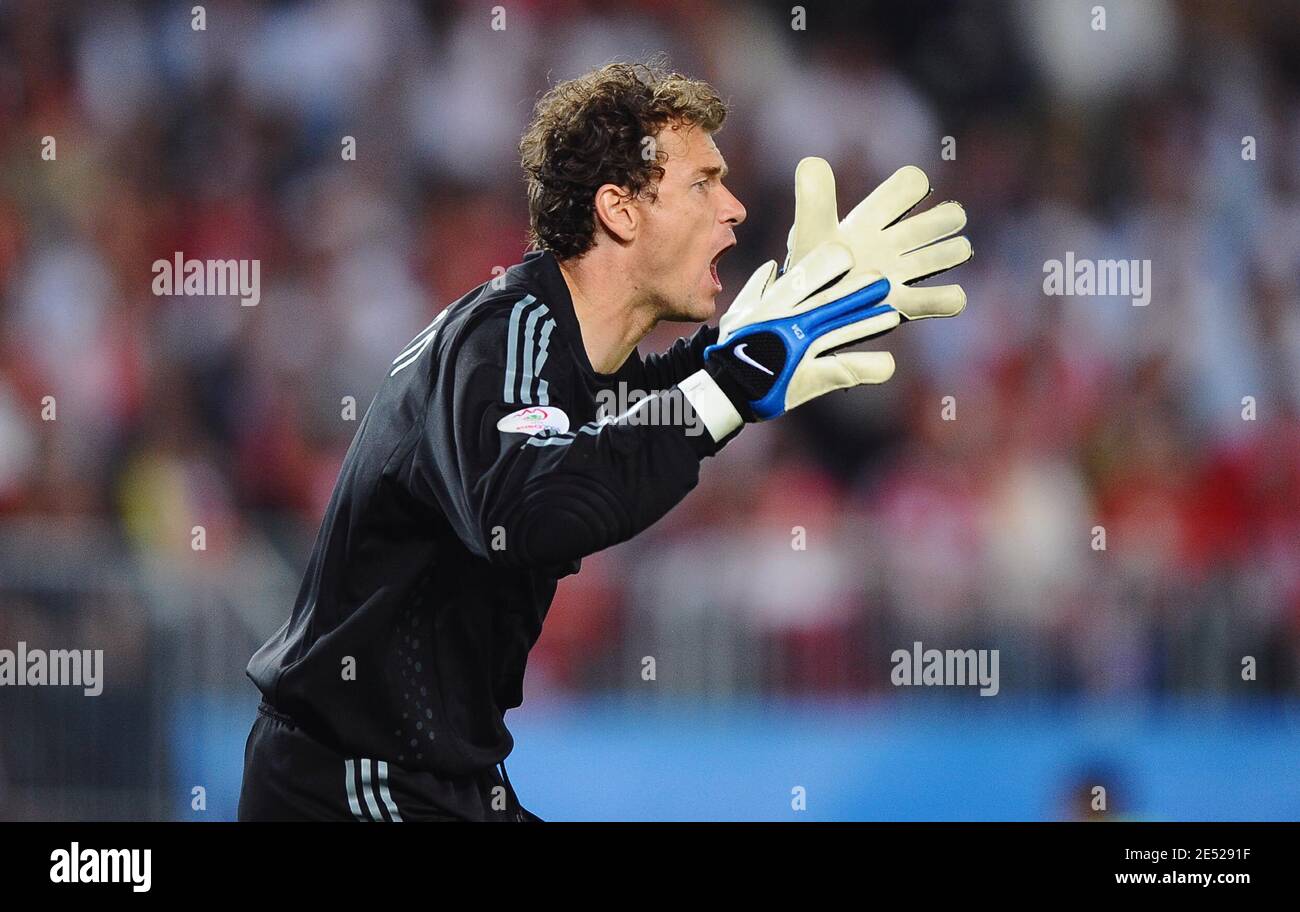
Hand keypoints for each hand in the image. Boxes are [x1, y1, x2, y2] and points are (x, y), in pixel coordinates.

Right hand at [705, 239, 900, 420]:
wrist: (726, 389)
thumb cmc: (732, 347)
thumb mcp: (739, 313)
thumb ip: (758, 286)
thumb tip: (773, 265)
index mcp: (774, 303)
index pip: (806, 274)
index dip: (828, 263)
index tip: (847, 256)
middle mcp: (791, 323)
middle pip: (831, 299)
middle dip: (859, 289)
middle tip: (883, 279)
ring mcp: (801, 349)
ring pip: (843, 330)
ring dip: (869, 322)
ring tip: (892, 316)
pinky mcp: (811, 377)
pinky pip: (846, 370)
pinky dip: (869, 367)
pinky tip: (887, 364)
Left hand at [783, 158, 970, 324]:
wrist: (799, 314)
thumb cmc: (807, 269)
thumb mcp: (808, 232)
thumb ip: (813, 198)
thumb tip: (812, 162)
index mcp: (873, 218)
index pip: (911, 183)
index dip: (914, 186)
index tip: (890, 212)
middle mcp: (894, 243)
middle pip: (946, 216)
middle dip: (943, 221)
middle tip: (908, 241)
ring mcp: (902, 275)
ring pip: (954, 251)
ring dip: (949, 255)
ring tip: (915, 268)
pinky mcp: (904, 307)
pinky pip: (945, 299)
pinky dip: (949, 298)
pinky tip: (937, 297)